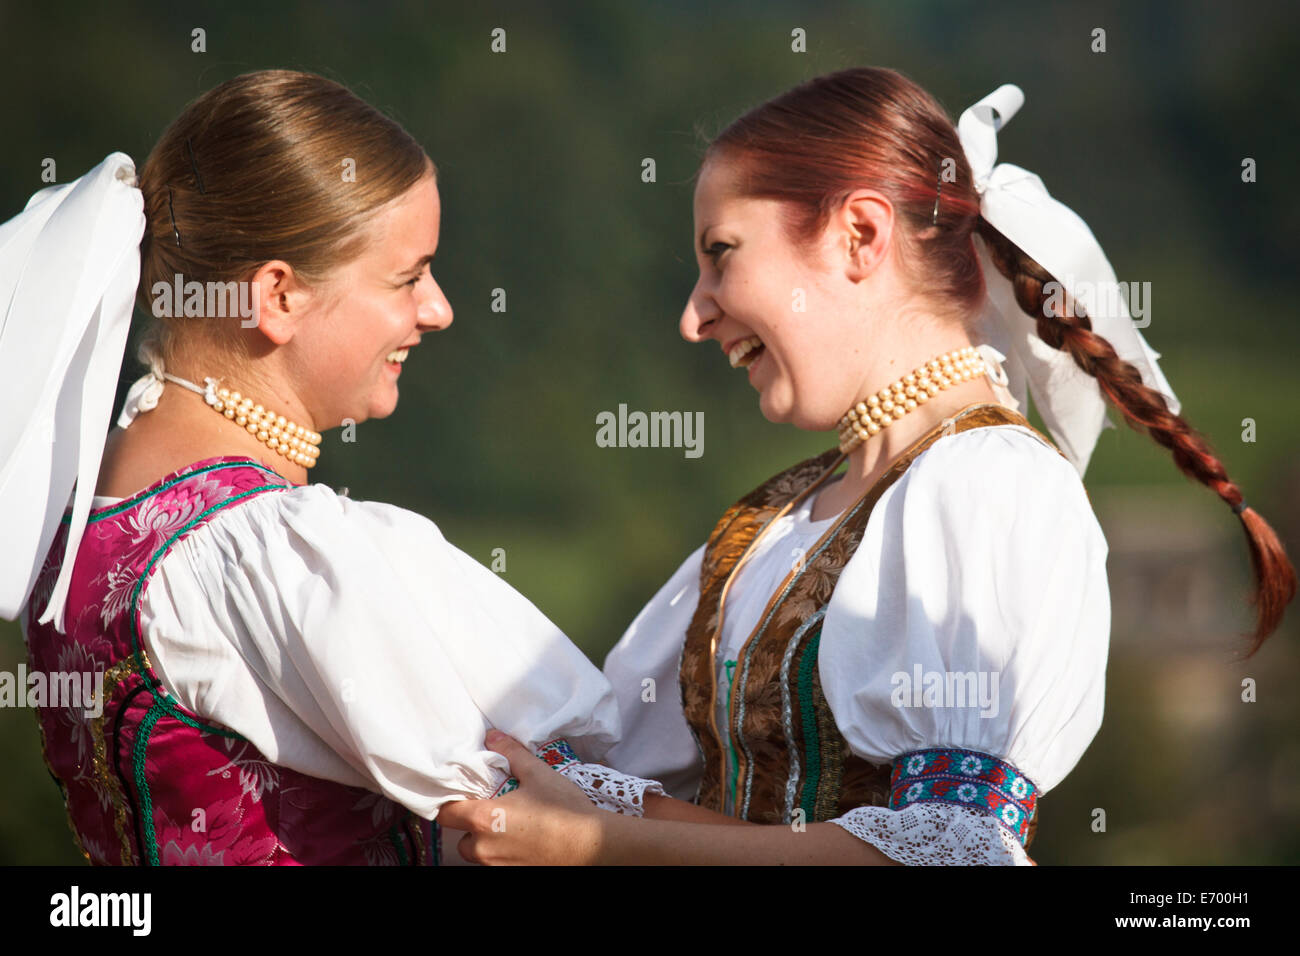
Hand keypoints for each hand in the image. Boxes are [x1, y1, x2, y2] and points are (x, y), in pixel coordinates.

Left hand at [436, 731, 606, 864]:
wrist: (591, 846)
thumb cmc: (564, 810)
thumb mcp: (537, 773)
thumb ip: (510, 753)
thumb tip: (492, 737)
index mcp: (484, 820)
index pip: (446, 814)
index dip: (452, 802)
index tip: (465, 794)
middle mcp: (484, 848)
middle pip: (461, 837)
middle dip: (472, 825)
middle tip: (494, 808)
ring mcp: (498, 866)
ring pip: (480, 853)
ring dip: (488, 840)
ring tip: (513, 824)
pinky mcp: (512, 874)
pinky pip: (498, 863)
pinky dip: (505, 852)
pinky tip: (525, 839)